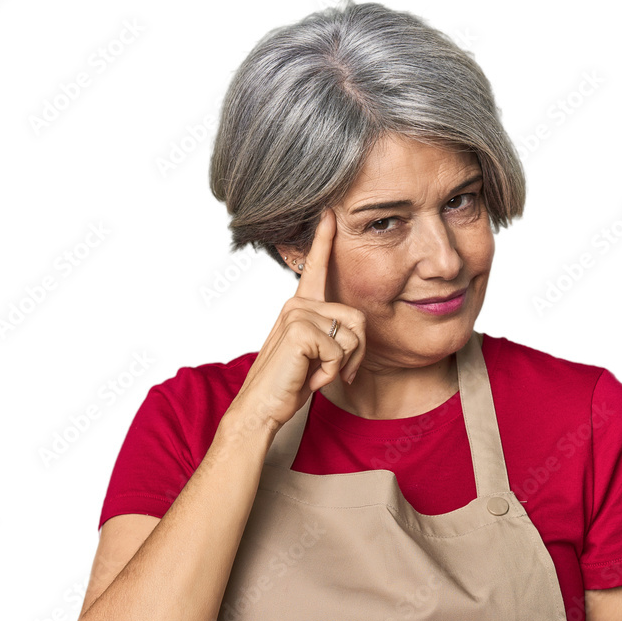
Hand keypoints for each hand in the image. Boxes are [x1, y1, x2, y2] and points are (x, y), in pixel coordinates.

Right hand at [226, 210, 366, 434]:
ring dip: (343, 365)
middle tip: (334, 372)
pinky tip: (309, 377)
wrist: (263, 407)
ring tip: (316, 373)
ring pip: (353, 336)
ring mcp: (296, 313)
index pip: (314, 268)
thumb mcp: (316, 354)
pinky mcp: (299, 329)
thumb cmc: (289, 383)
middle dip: (356, 353)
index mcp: (300, 306)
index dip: (324, 240)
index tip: (330, 212)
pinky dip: (331, 373)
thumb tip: (356, 328)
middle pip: (358, 319)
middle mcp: (297, 303)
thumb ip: (331, 334)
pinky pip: (340, 352)